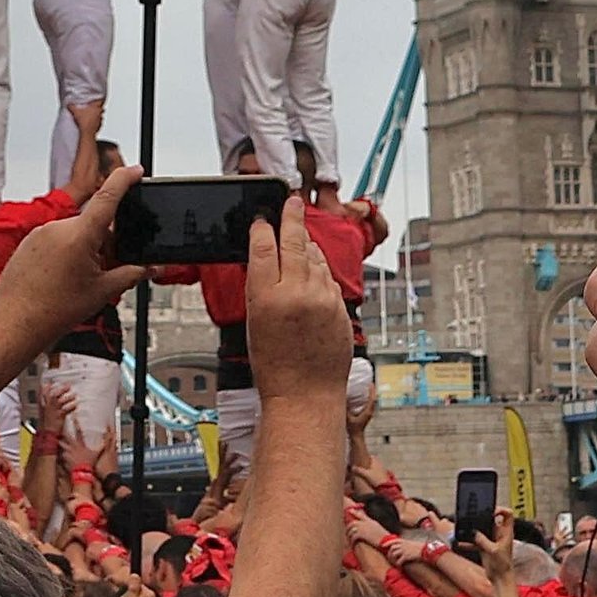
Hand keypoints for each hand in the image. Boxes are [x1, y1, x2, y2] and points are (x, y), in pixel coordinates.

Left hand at [0, 175, 145, 350]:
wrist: (14, 324)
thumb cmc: (52, 311)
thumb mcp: (102, 292)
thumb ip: (132, 273)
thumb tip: (152, 267)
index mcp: (80, 235)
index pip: (108, 196)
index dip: (126, 179)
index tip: (136, 171)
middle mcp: (58, 227)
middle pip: (94, 224)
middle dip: (106, 243)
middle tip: (107, 270)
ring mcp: (41, 233)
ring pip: (75, 233)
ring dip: (86, 249)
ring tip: (79, 281)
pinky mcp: (29, 242)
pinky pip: (56, 240)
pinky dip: (67, 253)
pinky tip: (63, 279)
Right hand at [239, 206, 353, 405]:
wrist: (306, 396)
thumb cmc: (275, 368)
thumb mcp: (256, 324)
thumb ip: (262, 290)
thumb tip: (268, 260)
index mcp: (266, 299)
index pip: (263, 248)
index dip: (261, 229)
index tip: (261, 219)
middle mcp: (296, 294)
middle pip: (293, 242)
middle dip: (291, 217)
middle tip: (292, 200)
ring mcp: (322, 300)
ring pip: (314, 256)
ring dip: (306, 241)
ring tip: (300, 231)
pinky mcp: (340, 307)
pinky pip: (328, 276)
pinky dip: (320, 266)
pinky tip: (315, 263)